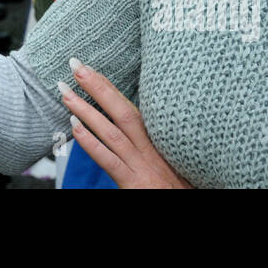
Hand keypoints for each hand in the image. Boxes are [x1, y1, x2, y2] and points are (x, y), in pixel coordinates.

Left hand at [60, 59, 191, 188]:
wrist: (202, 203)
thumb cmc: (181, 188)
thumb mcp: (173, 161)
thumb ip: (153, 145)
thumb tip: (134, 130)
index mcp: (159, 141)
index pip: (131, 108)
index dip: (110, 87)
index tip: (91, 68)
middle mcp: (151, 150)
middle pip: (122, 111)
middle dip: (98, 86)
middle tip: (75, 64)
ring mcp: (142, 166)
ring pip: (112, 132)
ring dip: (86, 109)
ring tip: (65, 91)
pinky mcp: (135, 183)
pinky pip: (109, 160)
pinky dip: (90, 142)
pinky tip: (74, 126)